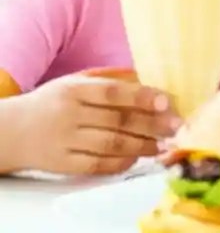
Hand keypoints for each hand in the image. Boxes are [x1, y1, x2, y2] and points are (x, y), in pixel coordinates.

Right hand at [14, 70, 179, 175]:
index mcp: (73, 91)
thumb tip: (147, 79)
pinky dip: (120, 163)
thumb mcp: (73, 82)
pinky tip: (137, 158)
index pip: (112, 93)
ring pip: (111, 145)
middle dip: (152, 125)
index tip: (167, 101)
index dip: (142, 97)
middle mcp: (69, 115)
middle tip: (177, 127)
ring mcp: (65, 142)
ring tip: (164, 145)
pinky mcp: (63, 164)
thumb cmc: (51, 103)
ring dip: (142, 146)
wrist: (10, 132)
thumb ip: (108, 80)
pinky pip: (97, 165)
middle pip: (117, 121)